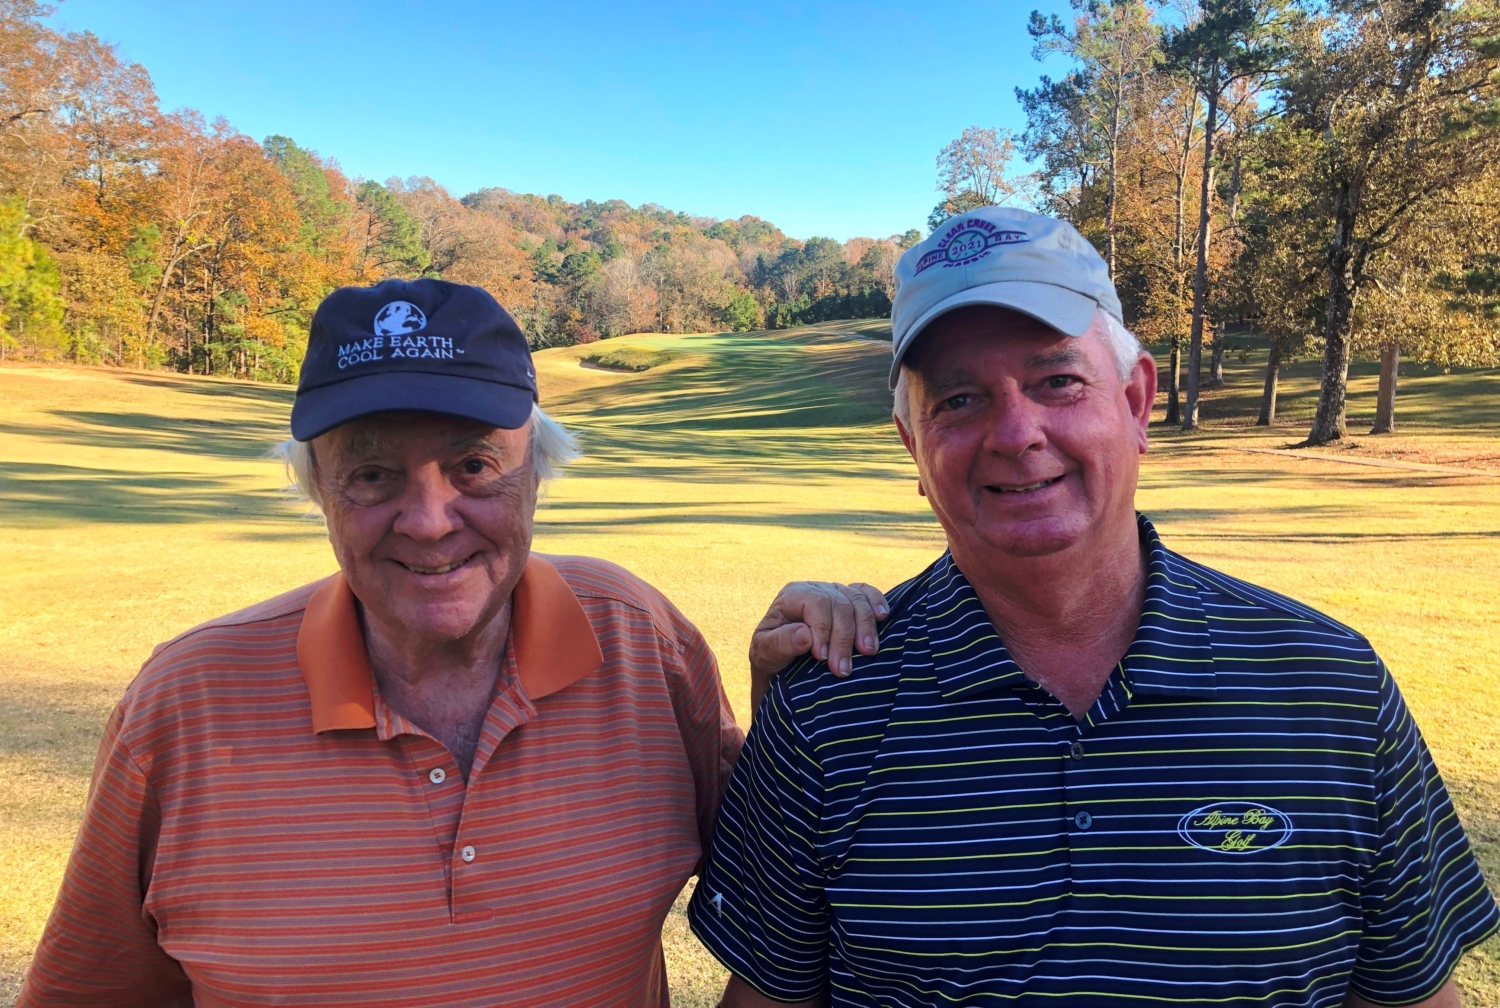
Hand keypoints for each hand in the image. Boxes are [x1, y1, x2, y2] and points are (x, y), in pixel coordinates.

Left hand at [747, 581, 888, 714]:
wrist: (782, 662)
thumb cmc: (771, 656)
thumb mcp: (764, 653)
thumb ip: (780, 643)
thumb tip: (805, 635)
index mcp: (792, 596)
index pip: (816, 604)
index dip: (823, 629)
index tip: (821, 658)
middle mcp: (815, 589)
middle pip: (840, 604)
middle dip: (844, 638)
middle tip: (842, 669)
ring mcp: (834, 592)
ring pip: (857, 600)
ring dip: (865, 628)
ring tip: (868, 653)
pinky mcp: (849, 600)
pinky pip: (866, 593)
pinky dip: (876, 602)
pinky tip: (882, 617)